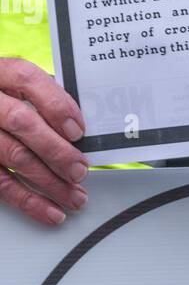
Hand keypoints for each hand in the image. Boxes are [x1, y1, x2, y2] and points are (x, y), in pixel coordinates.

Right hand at [0, 57, 88, 224]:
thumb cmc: (4, 97)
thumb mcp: (18, 88)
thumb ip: (46, 99)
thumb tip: (83, 124)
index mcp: (1, 73)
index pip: (27, 80)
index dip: (56, 106)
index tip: (78, 130)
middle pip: (21, 122)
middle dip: (56, 150)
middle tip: (80, 169)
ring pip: (14, 156)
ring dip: (49, 182)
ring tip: (74, 196)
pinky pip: (1, 184)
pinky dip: (29, 201)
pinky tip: (51, 211)